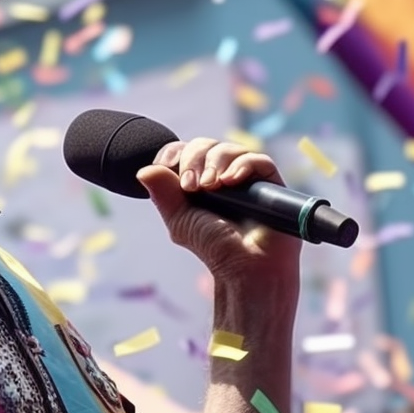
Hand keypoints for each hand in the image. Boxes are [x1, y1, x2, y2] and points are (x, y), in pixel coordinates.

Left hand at [135, 138, 301, 285]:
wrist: (245, 267)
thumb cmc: (213, 246)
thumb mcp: (180, 219)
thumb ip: (163, 194)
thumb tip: (143, 170)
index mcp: (198, 180)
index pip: (184, 150)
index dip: (174, 152)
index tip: (167, 165)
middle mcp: (221, 175)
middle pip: (205, 145)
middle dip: (194, 159)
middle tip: (192, 186)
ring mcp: (246, 178)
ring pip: (229, 148)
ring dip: (215, 162)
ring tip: (212, 186)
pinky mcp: (269, 183)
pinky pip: (258, 160)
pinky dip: (242, 165)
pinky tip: (231, 181)